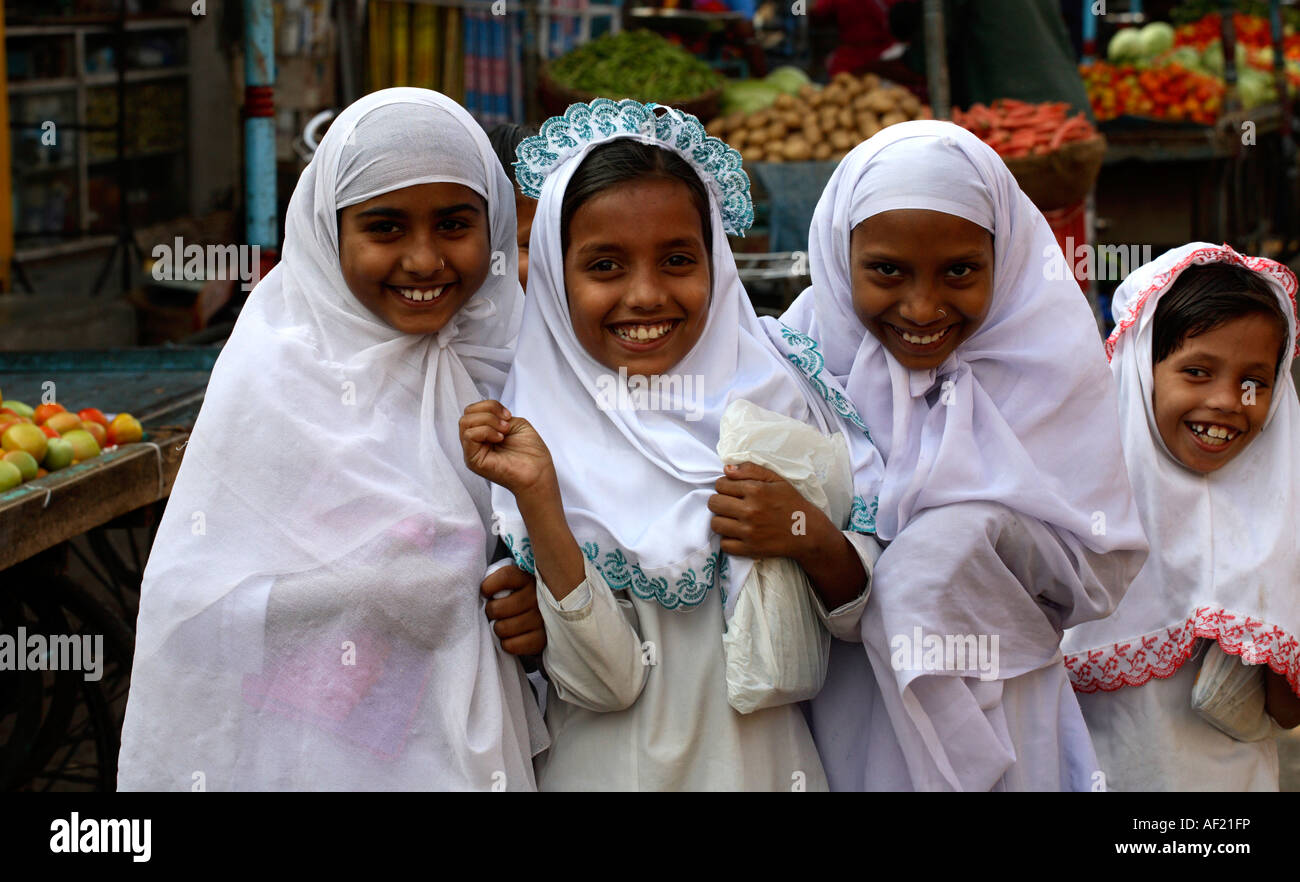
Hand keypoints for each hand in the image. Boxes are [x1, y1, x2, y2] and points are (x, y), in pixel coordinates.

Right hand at [460, 399, 556, 497]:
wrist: (538, 472)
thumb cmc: (531, 452)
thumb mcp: (514, 423)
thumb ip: (496, 415)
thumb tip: (484, 413)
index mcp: (484, 434)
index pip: (473, 411)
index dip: (490, 405)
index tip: (508, 415)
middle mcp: (476, 443)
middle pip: (467, 414)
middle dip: (488, 411)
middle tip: (506, 424)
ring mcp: (472, 452)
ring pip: (465, 422)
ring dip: (488, 421)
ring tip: (504, 432)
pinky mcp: (473, 461)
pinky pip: (469, 436)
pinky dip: (486, 431)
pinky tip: (500, 438)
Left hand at [481, 564, 546, 655]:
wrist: (542, 616)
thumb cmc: (517, 597)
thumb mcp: (511, 582)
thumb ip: (497, 581)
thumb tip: (480, 593)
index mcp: (527, 578)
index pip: (505, 577)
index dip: (489, 586)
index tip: (485, 592)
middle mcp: (537, 597)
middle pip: (497, 608)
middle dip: (490, 612)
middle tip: (494, 612)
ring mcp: (541, 619)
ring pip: (502, 628)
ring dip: (498, 628)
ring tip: (504, 624)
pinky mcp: (541, 640)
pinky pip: (511, 645)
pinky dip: (506, 644)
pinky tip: (511, 636)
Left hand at [708, 461, 831, 562]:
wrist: (808, 532)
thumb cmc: (791, 502)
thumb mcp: (776, 480)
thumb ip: (751, 470)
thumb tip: (726, 469)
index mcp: (756, 490)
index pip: (720, 484)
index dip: (724, 486)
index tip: (733, 491)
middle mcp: (750, 510)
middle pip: (714, 503)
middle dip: (719, 501)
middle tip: (731, 504)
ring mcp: (749, 531)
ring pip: (715, 524)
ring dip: (721, 520)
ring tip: (732, 519)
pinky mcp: (750, 549)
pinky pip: (724, 544)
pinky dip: (728, 539)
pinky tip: (737, 533)